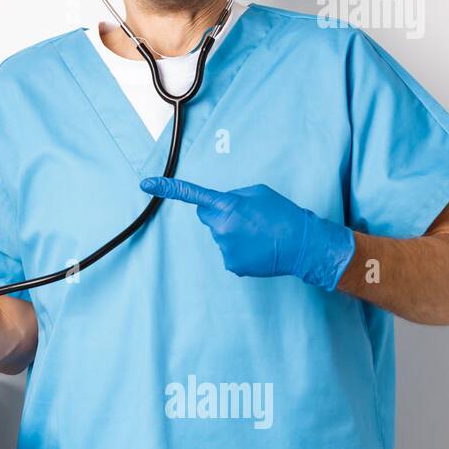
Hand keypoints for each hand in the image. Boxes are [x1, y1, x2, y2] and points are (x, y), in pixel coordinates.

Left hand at [140, 177, 354, 290]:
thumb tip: (221, 207)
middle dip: (220, 215)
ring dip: (234, 233)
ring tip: (258, 234)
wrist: (302, 244)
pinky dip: (240, 249)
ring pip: (220, 235)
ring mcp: (225, 248)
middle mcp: (221, 228)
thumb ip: (233, 197)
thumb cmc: (283, 214)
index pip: (192, 195)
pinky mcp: (231, 264)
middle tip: (247, 218)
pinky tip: (258, 248)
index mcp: (228, 205)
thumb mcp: (258, 193)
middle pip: (208, 217)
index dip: (168, 188)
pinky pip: (228, 252)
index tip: (145, 184)